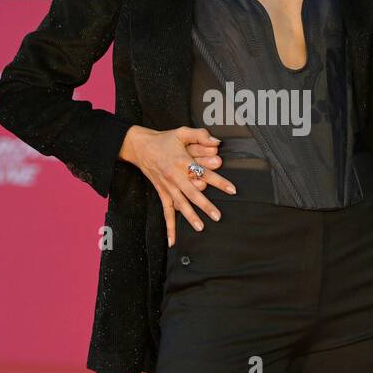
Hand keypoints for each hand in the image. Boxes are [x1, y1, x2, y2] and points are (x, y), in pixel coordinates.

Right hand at [119, 126, 235, 246]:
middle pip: (192, 193)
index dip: (219, 182)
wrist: (141, 146)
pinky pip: (166, 212)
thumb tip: (217, 141)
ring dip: (190, 216)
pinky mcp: (162, 193)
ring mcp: (167, 186)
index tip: (232, 190)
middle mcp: (175, 176)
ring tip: (200, 227)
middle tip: (217, 215)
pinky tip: (172, 240)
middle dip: (205, 205)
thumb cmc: (164, 139)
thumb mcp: (182, 131)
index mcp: (182, 161)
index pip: (204, 173)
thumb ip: (200, 135)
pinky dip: (169, 226)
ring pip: (180, 204)